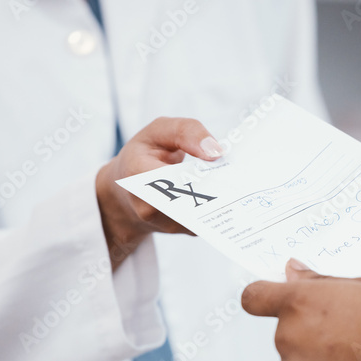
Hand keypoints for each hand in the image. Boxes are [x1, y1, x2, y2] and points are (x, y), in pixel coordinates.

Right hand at [95, 117, 222, 269]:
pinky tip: (223, 188)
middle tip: (235, 171)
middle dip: (216, 184)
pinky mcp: (181, 229)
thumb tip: (215, 151)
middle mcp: (149, 205)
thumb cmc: (144, 155)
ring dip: (220, 195)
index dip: (199, 170)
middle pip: (193, 198)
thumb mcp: (158, 131)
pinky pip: (205, 217)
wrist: (126, 191)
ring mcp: (165, 222)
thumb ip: (186, 132)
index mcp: (138, 173)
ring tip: (232, 178)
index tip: (219, 160)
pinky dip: (216, 202)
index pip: (173, 175)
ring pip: (203, 211)